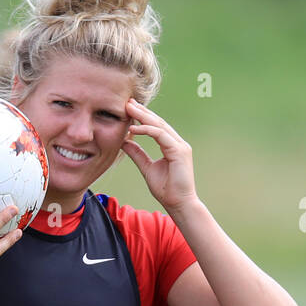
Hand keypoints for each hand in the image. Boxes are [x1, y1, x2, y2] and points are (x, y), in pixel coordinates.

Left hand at [121, 99, 198, 214]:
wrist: (178, 203)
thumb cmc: (166, 189)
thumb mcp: (146, 168)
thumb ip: (137, 154)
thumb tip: (125, 142)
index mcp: (171, 145)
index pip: (156, 127)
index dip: (142, 117)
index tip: (128, 110)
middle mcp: (177, 143)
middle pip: (158, 122)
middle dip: (142, 111)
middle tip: (128, 102)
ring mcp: (180, 146)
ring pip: (160, 126)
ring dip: (143, 116)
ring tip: (129, 109)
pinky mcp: (180, 151)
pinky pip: (161, 136)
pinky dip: (147, 131)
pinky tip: (134, 129)